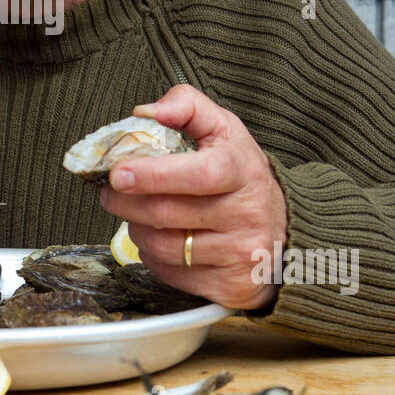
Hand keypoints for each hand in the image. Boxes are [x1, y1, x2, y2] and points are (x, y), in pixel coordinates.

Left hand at [98, 84, 288, 310]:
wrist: (284, 227)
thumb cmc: (239, 172)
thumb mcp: (223, 128)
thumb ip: (186, 106)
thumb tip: (147, 111)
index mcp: (242, 171)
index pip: (199, 174)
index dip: (155, 175)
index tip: (118, 173)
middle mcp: (247, 215)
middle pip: (168, 213)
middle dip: (125, 202)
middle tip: (109, 191)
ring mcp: (241, 254)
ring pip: (163, 246)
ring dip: (136, 229)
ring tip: (137, 214)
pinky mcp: (231, 287)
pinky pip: (171, 274)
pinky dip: (153, 256)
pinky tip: (160, 239)